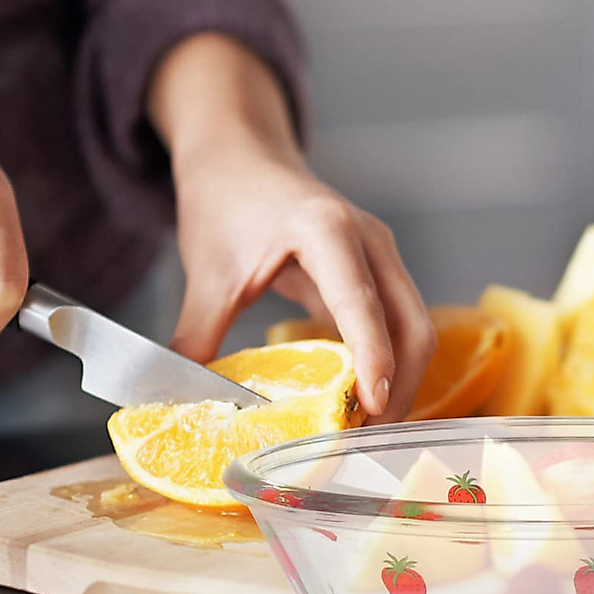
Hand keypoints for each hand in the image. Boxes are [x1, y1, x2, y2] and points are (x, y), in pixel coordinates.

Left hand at [148, 33, 434, 421]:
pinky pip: (399, 328)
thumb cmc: (227, 200)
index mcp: (326, 229)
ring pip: (415, 330)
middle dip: (399, 387)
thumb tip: (177, 400)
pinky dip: (389, 368)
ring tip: (363, 430)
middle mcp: (369, 240)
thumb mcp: (206, 271)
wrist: (242, 155)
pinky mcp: (380, 275)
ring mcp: (382, 257)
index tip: (371, 404)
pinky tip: (361, 403)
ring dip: (399, 383)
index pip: (362, 301)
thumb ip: (196, 336)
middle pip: (412, 324)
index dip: (372, 356)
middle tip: (363, 439)